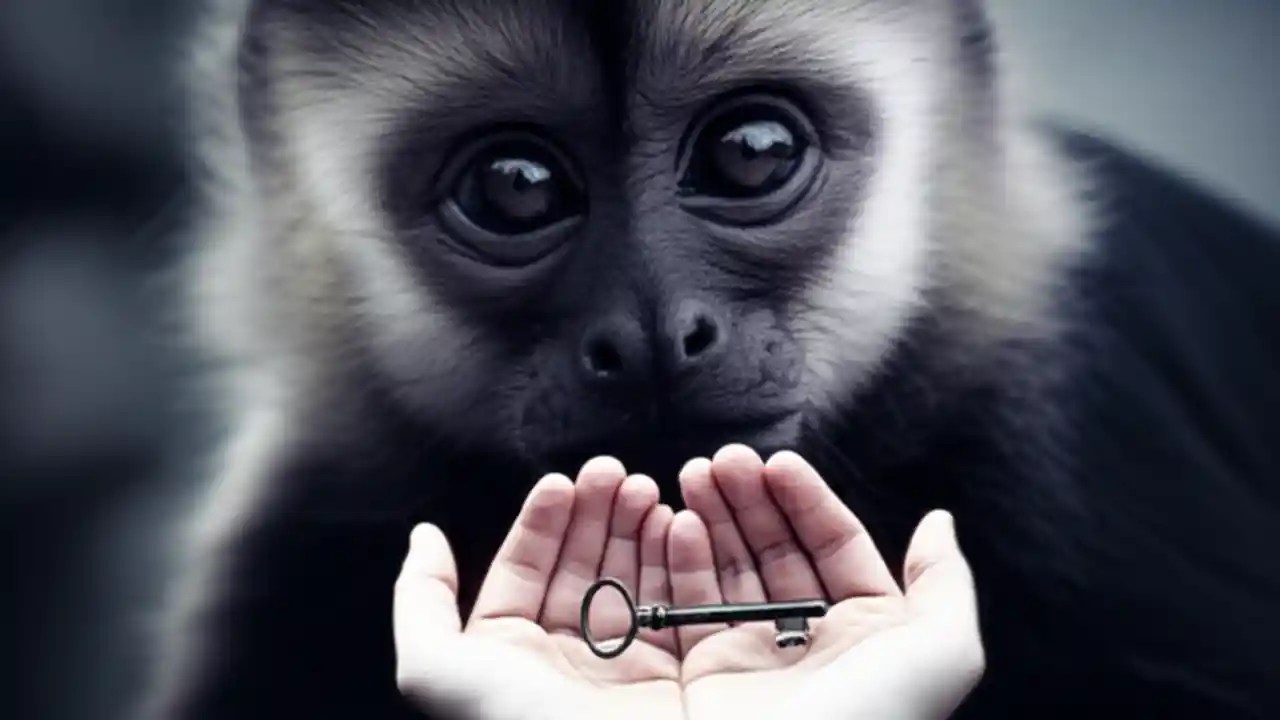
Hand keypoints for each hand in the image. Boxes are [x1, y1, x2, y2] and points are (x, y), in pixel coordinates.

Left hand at [393, 458, 684, 719]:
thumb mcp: (438, 668)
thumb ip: (420, 598)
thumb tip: (423, 536)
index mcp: (511, 658)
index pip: (527, 571)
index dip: (544, 522)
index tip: (563, 481)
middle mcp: (568, 662)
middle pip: (585, 566)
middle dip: (598, 514)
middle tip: (614, 473)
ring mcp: (627, 669)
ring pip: (634, 578)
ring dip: (638, 528)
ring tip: (644, 488)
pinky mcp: (680, 677)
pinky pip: (682, 605)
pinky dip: (682, 561)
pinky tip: (675, 524)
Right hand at [670, 445, 985, 719]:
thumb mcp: (939, 652)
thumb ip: (946, 582)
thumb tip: (939, 521)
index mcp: (865, 635)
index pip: (834, 546)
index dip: (808, 500)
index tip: (779, 463)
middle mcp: (807, 644)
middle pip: (775, 549)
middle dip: (752, 498)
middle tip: (726, 459)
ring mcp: (751, 659)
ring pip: (729, 568)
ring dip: (713, 515)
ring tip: (698, 473)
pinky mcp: (701, 675)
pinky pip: (688, 603)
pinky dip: (681, 559)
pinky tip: (681, 522)